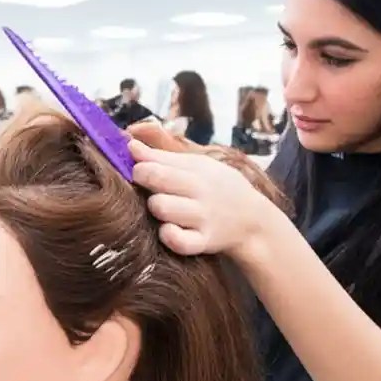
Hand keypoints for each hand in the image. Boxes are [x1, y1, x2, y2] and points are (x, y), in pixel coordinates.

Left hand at [127, 123, 276, 258]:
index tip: (133, 163)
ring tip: (161, 207)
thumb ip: (162, 151)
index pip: (156, 159)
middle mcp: (199, 191)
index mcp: (196, 169)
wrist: (253, 220)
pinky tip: (168, 229)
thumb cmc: (217, 188)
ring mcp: (202, 217)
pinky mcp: (203, 242)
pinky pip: (179, 241)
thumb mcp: (197, 163)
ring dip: (155, 207)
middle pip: (156, 178)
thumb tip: (128, 138)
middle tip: (143, 182)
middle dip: (142, 177)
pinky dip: (169, 235)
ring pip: (162, 207)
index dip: (137, 161)